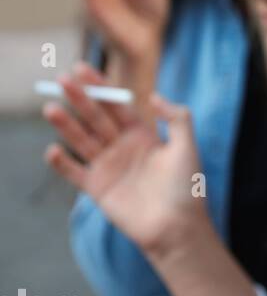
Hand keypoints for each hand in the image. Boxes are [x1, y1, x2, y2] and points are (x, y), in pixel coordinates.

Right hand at [43, 63, 209, 256]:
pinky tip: (53, 150)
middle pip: (96, 118)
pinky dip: (62, 163)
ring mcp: (108, 167)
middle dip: (80, 98)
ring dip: (66, 125)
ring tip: (51, 108)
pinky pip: (74, 173)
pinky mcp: (98, 189)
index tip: (82, 69)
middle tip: (61, 80)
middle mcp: (123, 148)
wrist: (176, 226)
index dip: (101, 87)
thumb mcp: (187, 147)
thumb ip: (177, 118)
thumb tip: (153, 95)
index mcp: (143, 135)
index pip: (117, 106)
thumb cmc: (186, 188)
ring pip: (82, 140)